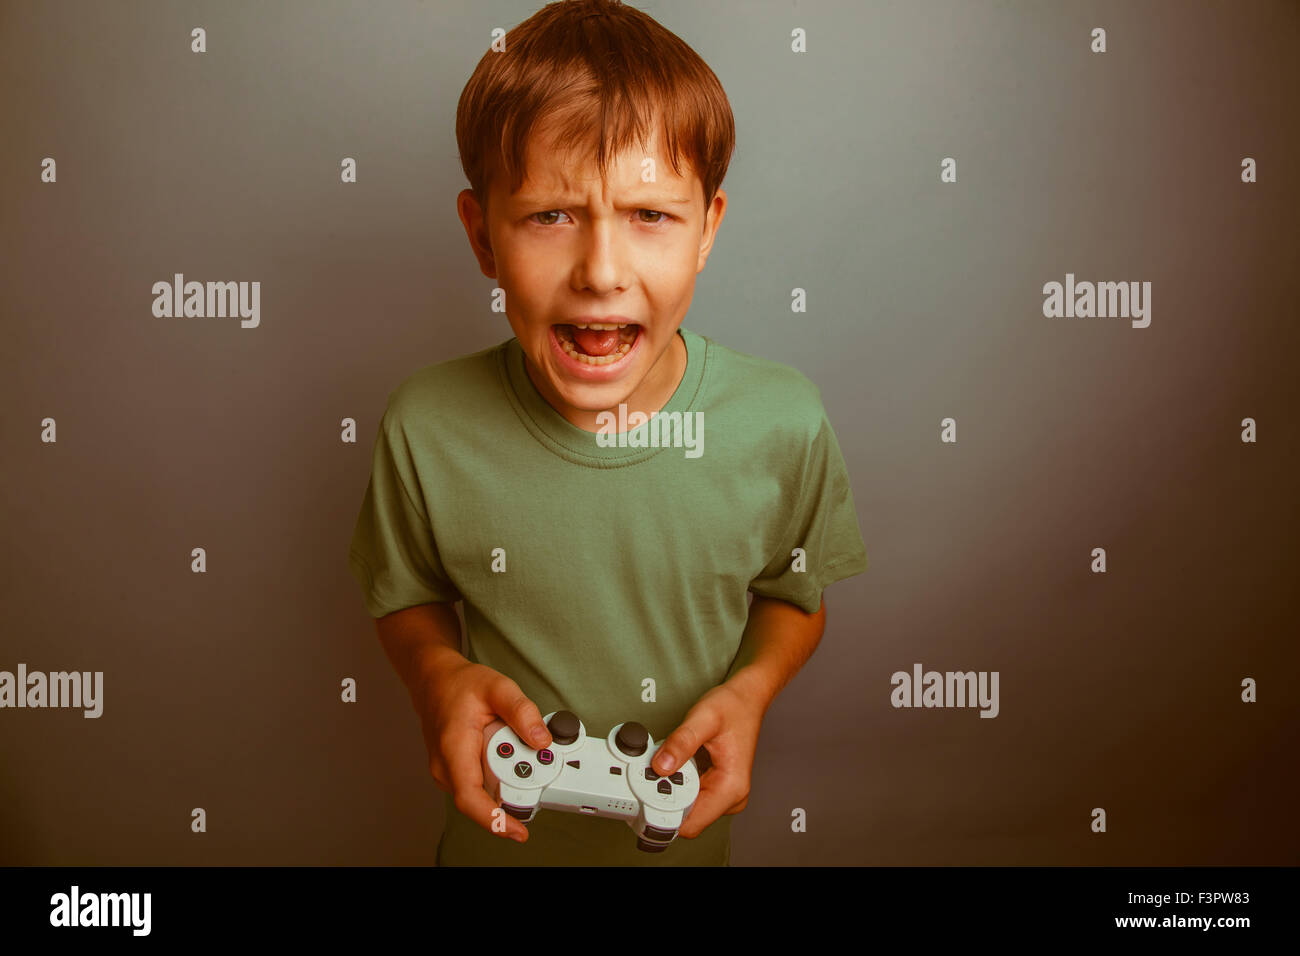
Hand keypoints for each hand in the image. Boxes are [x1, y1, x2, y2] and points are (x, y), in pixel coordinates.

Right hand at [414, 649, 551, 842]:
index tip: (517, 831)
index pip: (470, 797)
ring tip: (525, 756)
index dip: (493, 820)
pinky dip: (499, 778)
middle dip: (514, 794)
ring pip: (482, 794)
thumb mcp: (498, 687)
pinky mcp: (454, 774)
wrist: (435, 681)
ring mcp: (447, 773)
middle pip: (482, 799)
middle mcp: (445, 767)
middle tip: (541, 770)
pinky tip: (511, 758)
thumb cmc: (460, 685)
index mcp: (453, 747)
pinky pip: (480, 786)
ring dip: (507, 784)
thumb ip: (522, 712)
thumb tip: (542, 740)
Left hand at [650, 682, 764, 838]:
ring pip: (684, 807)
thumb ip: (681, 743)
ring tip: (671, 760)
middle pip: (685, 816)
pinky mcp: (716, 789)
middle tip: (658, 765)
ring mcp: (723, 796)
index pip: (690, 824)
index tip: (649, 788)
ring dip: (670, 787)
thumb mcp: (704, 718)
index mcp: (731, 787)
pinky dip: (677, 781)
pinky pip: (688, 795)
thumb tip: (660, 766)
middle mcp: (730, 798)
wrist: (746, 700)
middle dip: (664, 794)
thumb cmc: (732, 707)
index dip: (664, 811)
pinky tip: (678, 762)